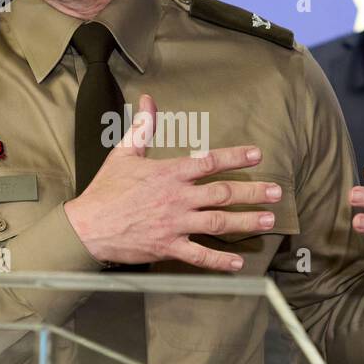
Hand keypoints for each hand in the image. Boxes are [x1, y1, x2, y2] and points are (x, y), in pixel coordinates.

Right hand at [64, 93, 280, 269]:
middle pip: (222, 193)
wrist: (86, 226)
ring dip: (245, 221)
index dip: (235, 157)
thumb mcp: (123, 154)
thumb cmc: (105, 190)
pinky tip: (237, 262)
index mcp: (169, 173)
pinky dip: (218, 261)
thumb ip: (142, 128)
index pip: (209, 162)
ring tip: (267, 220)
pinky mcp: (167, 247)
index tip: (256, 155)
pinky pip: (198, 255)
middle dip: (252, 192)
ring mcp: (174, 224)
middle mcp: (177, 198)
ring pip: (218, 223)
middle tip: (276, 192)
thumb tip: (148, 100)